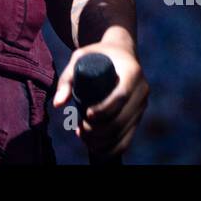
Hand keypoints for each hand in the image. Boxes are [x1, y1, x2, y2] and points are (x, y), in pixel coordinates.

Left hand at [52, 38, 149, 160]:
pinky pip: (129, 138)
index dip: (104, 109)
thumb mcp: (80, 57)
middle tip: (79, 129)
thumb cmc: (97, 54)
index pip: (121, 96)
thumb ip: (67, 79)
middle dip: (99, 130)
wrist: (121, 52)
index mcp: (131, 72)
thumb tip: (58, 105)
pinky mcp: (138, 116)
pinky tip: (96, 148)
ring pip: (124, 132)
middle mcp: (141, 89)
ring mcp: (142, 104)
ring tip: (83, 137)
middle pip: (122, 118)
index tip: (86, 114)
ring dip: (103, 141)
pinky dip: (113, 148)